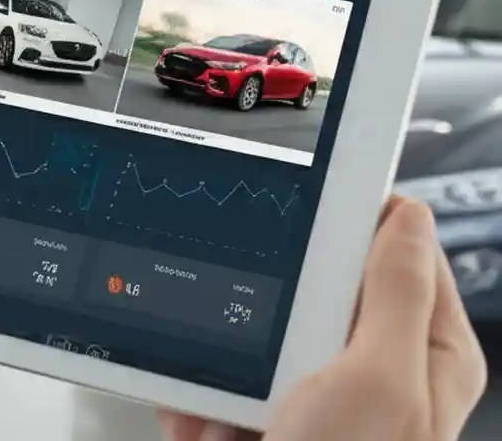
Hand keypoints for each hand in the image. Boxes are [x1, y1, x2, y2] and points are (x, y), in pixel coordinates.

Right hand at [160, 197, 487, 440]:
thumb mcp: (377, 377)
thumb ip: (393, 291)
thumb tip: (403, 215)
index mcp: (425, 354)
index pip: (400, 252)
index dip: (353, 223)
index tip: (310, 207)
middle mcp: (374, 374)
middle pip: (312, 290)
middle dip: (266, 306)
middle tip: (260, 327)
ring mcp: (316, 403)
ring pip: (255, 336)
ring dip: (224, 363)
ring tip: (221, 393)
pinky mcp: (266, 426)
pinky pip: (219, 386)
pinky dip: (200, 400)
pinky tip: (202, 421)